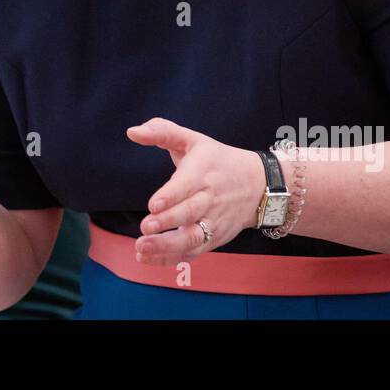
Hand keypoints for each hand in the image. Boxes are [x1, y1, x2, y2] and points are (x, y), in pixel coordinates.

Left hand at [126, 117, 266, 266]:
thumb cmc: (217, 160)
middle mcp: (210, 198)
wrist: (258, 184)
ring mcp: (213, 221)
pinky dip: (171, 257)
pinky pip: (193, 251)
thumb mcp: (192, 139)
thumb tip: (132, 132)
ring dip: (167, 246)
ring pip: (193, 238)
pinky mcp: (214, 238)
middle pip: (190, 213)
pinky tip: (148, 258)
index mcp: (203, 171)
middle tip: (145, 228)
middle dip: (167, 222)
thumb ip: (161, 132)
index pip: (187, 184)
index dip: (171, 196)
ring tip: (142, 247)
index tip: (153, 205)